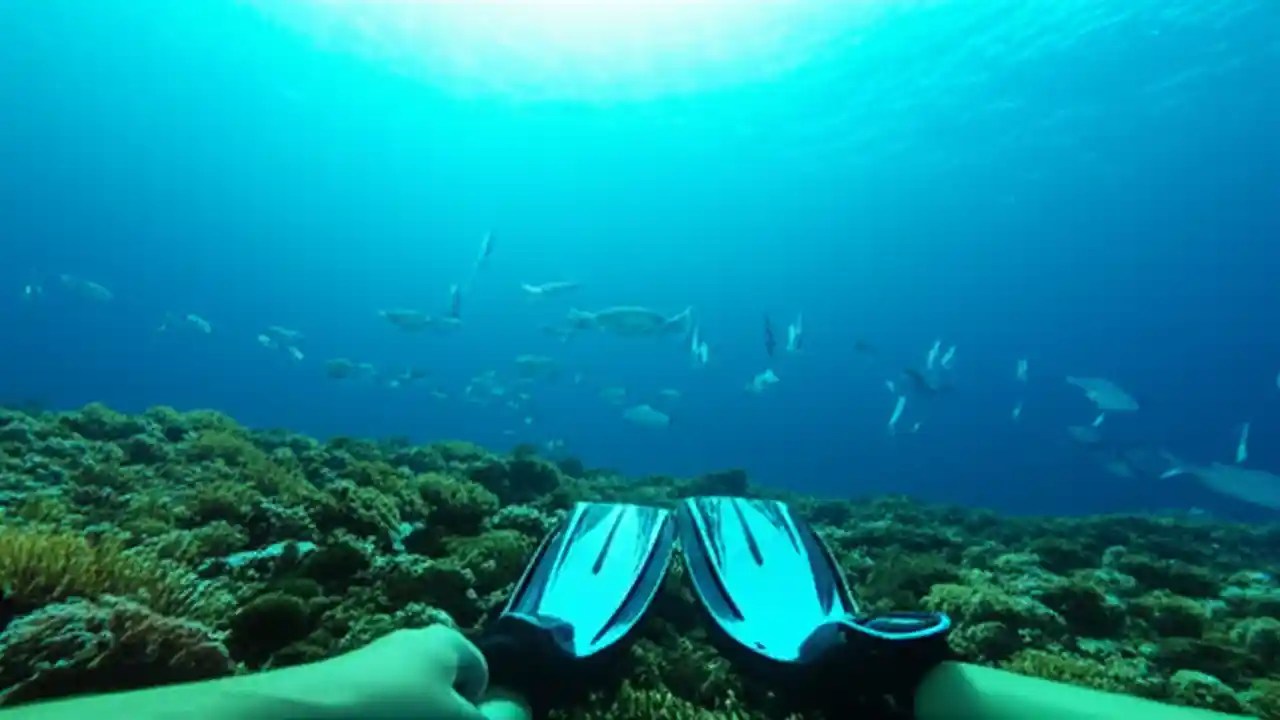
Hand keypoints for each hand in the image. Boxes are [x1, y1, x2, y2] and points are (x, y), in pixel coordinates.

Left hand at [311, 626, 490, 719]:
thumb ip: (478, 719)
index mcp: (448, 640)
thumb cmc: (400, 707)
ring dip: (415, 711)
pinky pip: (386, 696)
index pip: (480, 671)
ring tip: (399, 719)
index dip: (477, 705)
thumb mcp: (453, 719)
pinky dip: (388, 710)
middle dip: (444, 709)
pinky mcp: (355, 673)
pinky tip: (377, 718)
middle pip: (446, 681)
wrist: (317, 707)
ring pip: (414, 691)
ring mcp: (383, 654)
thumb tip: (487, 718)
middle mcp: (417, 639)